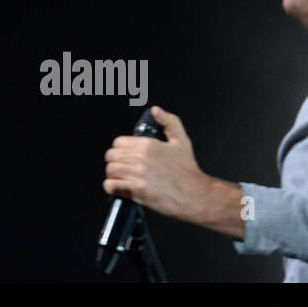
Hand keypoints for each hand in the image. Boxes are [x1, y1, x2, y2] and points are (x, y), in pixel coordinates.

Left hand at [102, 105, 218, 224]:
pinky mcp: (137, 191)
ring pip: (110, 170)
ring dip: (113, 174)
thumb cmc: (188, 170)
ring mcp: (138, 175)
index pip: (118, 142)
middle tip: (122, 168)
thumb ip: (169, 122)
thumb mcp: (182, 141)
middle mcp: (141, 158)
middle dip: (115, 161)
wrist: (196, 195)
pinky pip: (112, 186)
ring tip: (121, 178)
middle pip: (111, 156)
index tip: (126, 156)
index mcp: (148, 144)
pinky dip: (112, 187)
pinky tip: (119, 188)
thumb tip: (155, 110)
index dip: (120, 149)